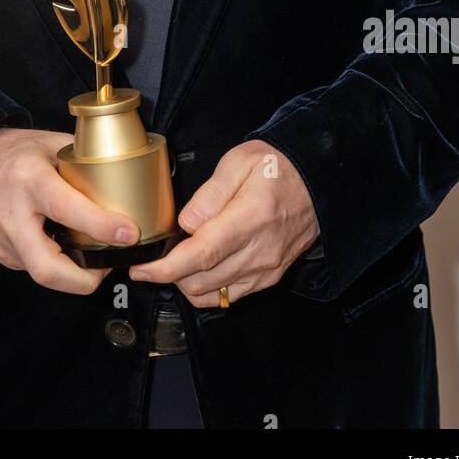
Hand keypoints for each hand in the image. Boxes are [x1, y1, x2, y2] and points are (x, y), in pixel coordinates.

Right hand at [0, 126, 140, 294]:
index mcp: (30, 180)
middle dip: (84, 280)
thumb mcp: (48, 144)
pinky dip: (52, 262)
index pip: (67, 209)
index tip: (128, 232)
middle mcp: (12, 215)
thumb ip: (81, 162)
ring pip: (40, 273)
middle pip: (47, 268)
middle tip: (107, 268)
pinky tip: (62, 248)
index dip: (101, 226)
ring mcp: (0, 240)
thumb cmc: (9, 152)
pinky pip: (30, 265)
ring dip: (71, 272)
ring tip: (90, 256)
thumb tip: (118, 180)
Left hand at [127, 140, 319, 307]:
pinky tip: (198, 270)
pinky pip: (229, 297)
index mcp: (249, 219)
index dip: (165, 268)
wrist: (317, 183)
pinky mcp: (269, 278)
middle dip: (169, 275)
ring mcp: (266, 270)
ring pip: (212, 295)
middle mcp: (259, 252)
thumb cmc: (277, 167)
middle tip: (155, 257)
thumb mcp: (240, 161)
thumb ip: (210, 193)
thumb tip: (186, 224)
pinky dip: (206, 289)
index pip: (200, 255)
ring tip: (175, 261)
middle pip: (201, 281)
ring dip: (185, 284)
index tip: (141, 268)